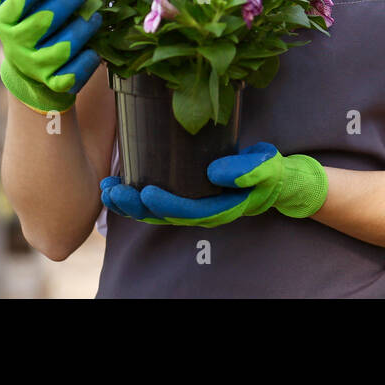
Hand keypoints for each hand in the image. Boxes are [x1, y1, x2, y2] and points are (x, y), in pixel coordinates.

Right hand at [0, 0, 102, 114]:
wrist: (29, 71)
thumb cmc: (23, 24)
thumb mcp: (8, 2)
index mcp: (4, 21)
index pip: (19, 1)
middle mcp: (17, 45)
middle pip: (47, 19)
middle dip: (71, 0)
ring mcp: (37, 66)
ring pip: (66, 45)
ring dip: (85, 27)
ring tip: (95, 15)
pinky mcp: (56, 83)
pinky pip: (76, 72)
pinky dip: (88, 59)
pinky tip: (92, 47)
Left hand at [104, 142, 327, 227]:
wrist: (277, 180)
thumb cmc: (271, 173)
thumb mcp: (266, 169)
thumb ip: (246, 172)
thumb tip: (214, 173)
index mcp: (219, 208)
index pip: (187, 211)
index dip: (165, 204)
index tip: (145, 192)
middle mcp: (202, 210)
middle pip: (163, 215)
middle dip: (135, 205)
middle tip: (112, 191)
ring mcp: (192, 203)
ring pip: (155, 209)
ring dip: (129, 201)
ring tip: (107, 188)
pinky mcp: (187, 192)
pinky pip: (158, 198)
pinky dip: (137, 191)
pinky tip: (119, 179)